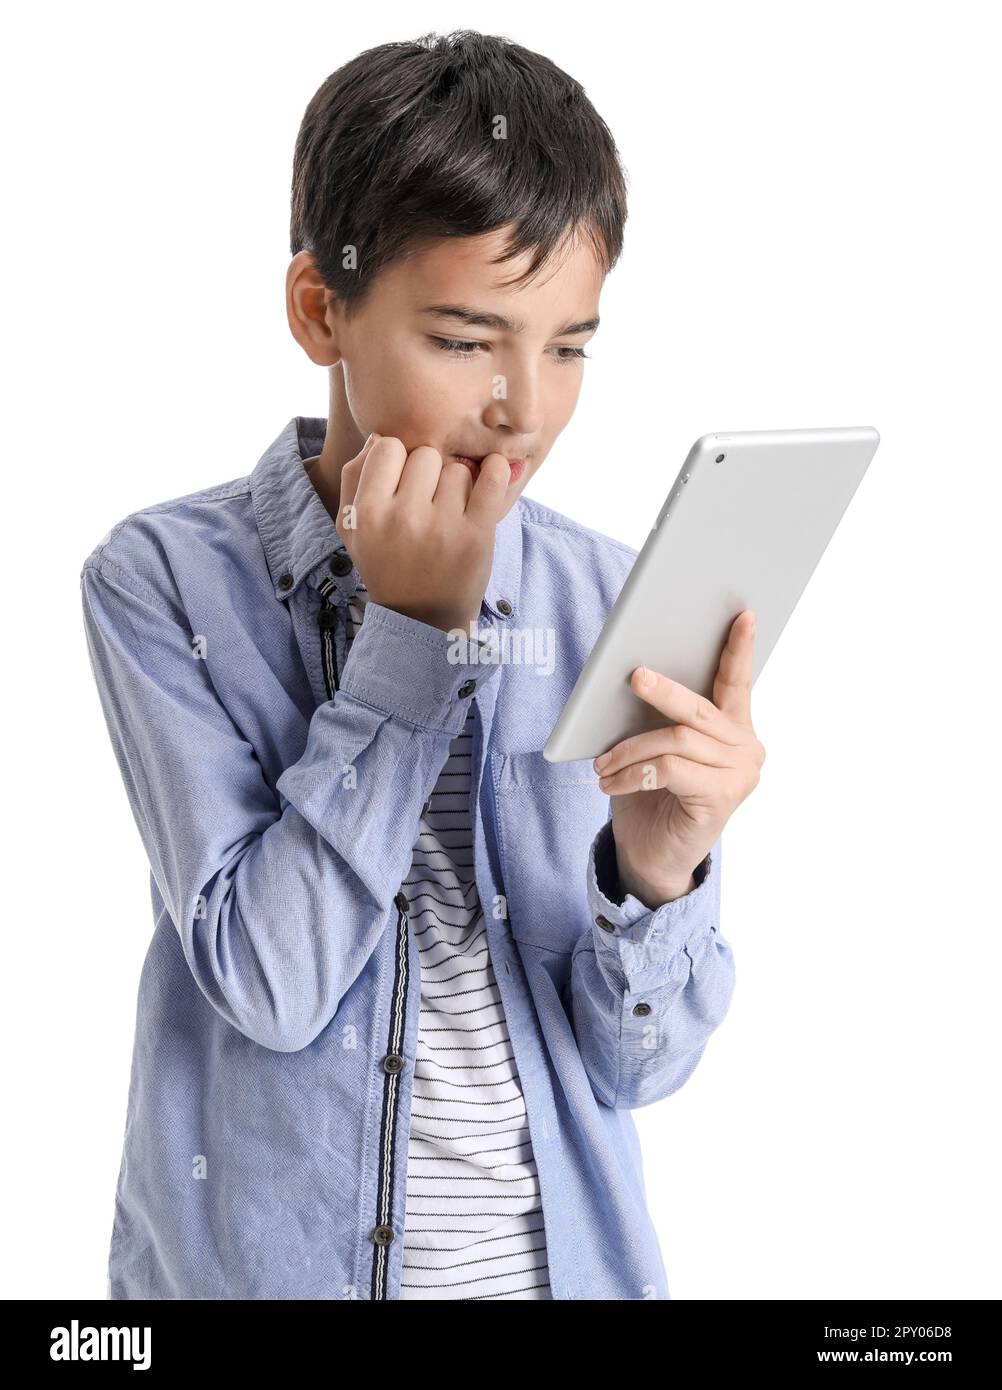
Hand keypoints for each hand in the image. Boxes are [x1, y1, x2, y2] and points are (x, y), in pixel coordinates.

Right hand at [335, 433, 511, 633]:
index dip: (398, 461)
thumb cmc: (385, 564)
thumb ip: (354, 478)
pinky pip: (493, 479)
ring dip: (458, 485)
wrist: (421, 617)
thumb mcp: (352, 528)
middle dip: (429, 473)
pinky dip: (497, 472)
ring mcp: (442, 527)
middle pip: (425, 454)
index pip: (387, 446)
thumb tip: (379, 436)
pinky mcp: (476, 536)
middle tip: (429, 502)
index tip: (404, 482)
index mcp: (367, 512)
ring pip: (458, 469)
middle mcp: (403, 518)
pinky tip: (493, 475)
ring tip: (450, 512)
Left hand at [592, 610, 764, 907]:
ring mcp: (739, 776)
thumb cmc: (653, 796)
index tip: (743, 614)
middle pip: (700, 709)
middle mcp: (747, 749)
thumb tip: (640, 675)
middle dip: (663, 691)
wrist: (653, 857)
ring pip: (677, 740)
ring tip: (601, 763)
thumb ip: (664, 719)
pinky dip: (632, 772)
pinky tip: (609, 783)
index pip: (737, 683)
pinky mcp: (721, 800)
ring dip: (630, 748)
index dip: (740, 649)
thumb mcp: (658, 749)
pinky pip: (669, 769)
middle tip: (635, 675)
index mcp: (735, 730)